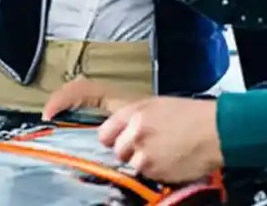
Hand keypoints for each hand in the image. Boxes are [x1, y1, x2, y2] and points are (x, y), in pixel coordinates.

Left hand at [43, 78, 223, 183]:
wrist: (218, 130)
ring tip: (164, 149)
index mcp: (133, 105)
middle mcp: (131, 125)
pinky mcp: (149, 167)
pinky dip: (152, 170)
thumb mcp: (157, 105)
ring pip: (124, 160)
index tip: (48, 110)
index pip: (88, 93)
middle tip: (147, 141)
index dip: (63, 101)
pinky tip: (169, 159)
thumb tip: (113, 135)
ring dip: (139, 159)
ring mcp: (139, 147)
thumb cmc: (192, 117)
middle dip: (122, 145)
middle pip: (107, 142)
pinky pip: (140, 173)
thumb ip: (132, 117)